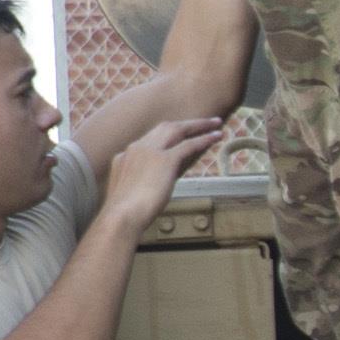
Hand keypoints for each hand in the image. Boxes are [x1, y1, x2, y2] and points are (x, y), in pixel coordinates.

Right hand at [99, 111, 236, 224]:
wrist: (121, 217)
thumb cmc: (125, 215)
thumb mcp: (130, 194)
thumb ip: (141, 185)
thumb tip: (156, 187)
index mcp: (124, 157)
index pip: (150, 140)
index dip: (169, 137)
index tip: (183, 137)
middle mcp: (136, 148)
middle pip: (164, 128)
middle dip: (185, 124)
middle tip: (203, 122)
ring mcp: (149, 151)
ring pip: (178, 130)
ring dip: (198, 125)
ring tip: (216, 123)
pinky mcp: (164, 160)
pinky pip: (189, 144)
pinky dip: (204, 139)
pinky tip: (217, 136)